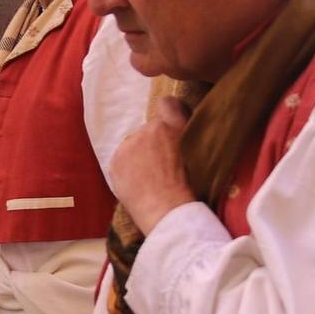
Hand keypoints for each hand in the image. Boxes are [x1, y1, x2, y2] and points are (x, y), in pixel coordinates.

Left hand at [110, 97, 196, 233]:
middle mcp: (150, 128)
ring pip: (133, 146)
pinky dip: (126, 170)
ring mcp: (130, 144)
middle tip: (160, 166)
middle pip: (149, 130)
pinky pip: (121, 161)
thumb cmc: (189, 188)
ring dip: (138, 156)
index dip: (168, 113)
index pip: (167, 103)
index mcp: (173, 126)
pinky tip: (137, 184)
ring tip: (148, 179)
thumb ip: (187, 136)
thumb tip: (180, 129)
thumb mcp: (198, 154)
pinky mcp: (116, 160)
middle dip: (152, 144)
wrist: (168, 210)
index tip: (168, 126)